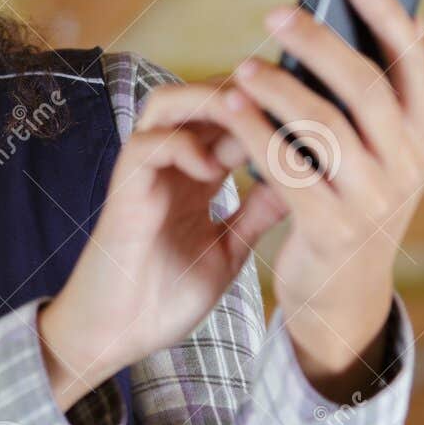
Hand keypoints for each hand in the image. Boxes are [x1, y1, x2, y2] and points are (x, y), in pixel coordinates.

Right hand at [38, 75, 289, 409]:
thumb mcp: (228, 250)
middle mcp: (170, 164)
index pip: (228, 116)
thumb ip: (256, 214)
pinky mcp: (125, 189)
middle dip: (242, 91)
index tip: (307, 112)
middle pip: (199, 94)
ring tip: (245, 122)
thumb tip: (302, 180)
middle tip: (281, 106)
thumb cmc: (164, 296)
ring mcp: (145, 172)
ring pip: (168, 102)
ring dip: (208, 103)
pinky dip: (181, 145)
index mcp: (195, 176)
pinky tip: (211, 170)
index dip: (265, 106)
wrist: (117, 333)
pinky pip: (148, 144)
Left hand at [156, 0, 423, 400]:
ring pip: (323, 127)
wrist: (343, 295)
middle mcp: (408, 165)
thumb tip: (408, 12)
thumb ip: (382, 94)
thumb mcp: (379, 152)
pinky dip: (256, 132)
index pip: (412, 62)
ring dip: (278, 89)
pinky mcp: (330, 227)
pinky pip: (287, 168)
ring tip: (241, 66)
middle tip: (276, 13)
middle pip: (365, 87)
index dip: (385, 13)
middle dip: (320, 44)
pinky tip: (229, 108)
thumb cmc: (351, 201)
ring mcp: (373, 200)